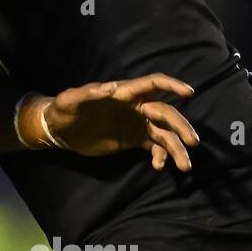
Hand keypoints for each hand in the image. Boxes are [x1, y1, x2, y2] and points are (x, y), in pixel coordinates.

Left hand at [18, 74, 198, 171]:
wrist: (59, 131)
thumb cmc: (63, 109)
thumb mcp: (69, 100)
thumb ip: (88, 93)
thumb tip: (110, 88)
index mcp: (123, 93)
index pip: (152, 84)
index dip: (171, 85)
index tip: (189, 92)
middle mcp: (135, 107)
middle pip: (166, 113)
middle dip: (181, 126)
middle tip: (192, 142)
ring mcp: (136, 124)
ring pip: (165, 134)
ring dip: (177, 148)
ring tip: (184, 166)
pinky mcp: (133, 140)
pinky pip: (154, 147)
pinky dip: (161, 156)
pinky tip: (159, 166)